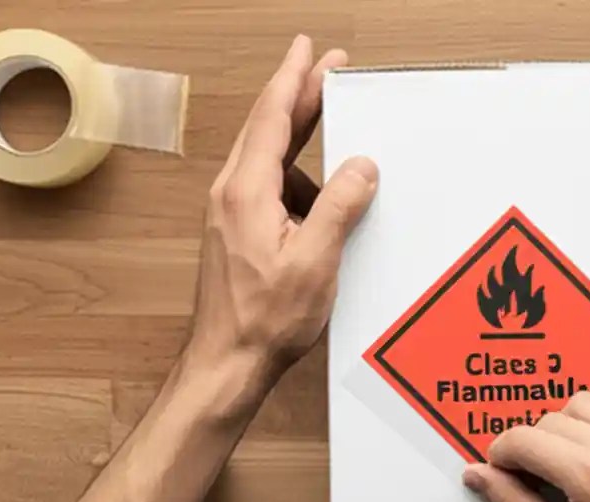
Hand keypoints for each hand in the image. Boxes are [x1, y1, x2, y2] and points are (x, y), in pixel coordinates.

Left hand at [182, 35, 377, 396]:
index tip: (308, 49)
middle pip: (268, 128)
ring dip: (304, 146)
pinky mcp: (236, 233)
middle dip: (300, 95)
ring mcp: (230, 213)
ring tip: (343, 153)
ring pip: (270, 161)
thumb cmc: (266, 321)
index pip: (272, 117)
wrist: (227, 364)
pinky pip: (271, 190)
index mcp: (247, 191)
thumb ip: (340, 207)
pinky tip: (325, 208)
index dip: (294, 78)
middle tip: (328, 68)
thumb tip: (362, 165)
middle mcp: (231, 194)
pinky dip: (300, 185)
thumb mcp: (316, 261)